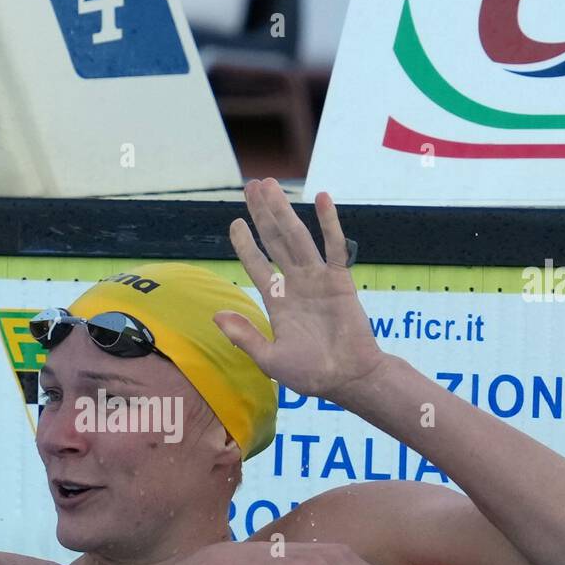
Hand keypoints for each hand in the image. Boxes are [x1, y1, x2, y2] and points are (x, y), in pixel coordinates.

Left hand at [217, 178, 385, 402]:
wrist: (348, 378)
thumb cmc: (310, 374)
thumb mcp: (269, 359)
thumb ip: (244, 336)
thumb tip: (216, 314)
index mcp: (277, 300)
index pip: (256, 264)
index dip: (245, 243)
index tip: (234, 222)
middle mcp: (296, 283)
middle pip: (274, 240)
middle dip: (263, 213)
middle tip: (252, 185)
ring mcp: (318, 279)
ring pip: (297, 236)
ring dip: (284, 211)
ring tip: (271, 185)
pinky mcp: (340, 280)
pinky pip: (334, 247)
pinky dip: (329, 223)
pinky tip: (321, 198)